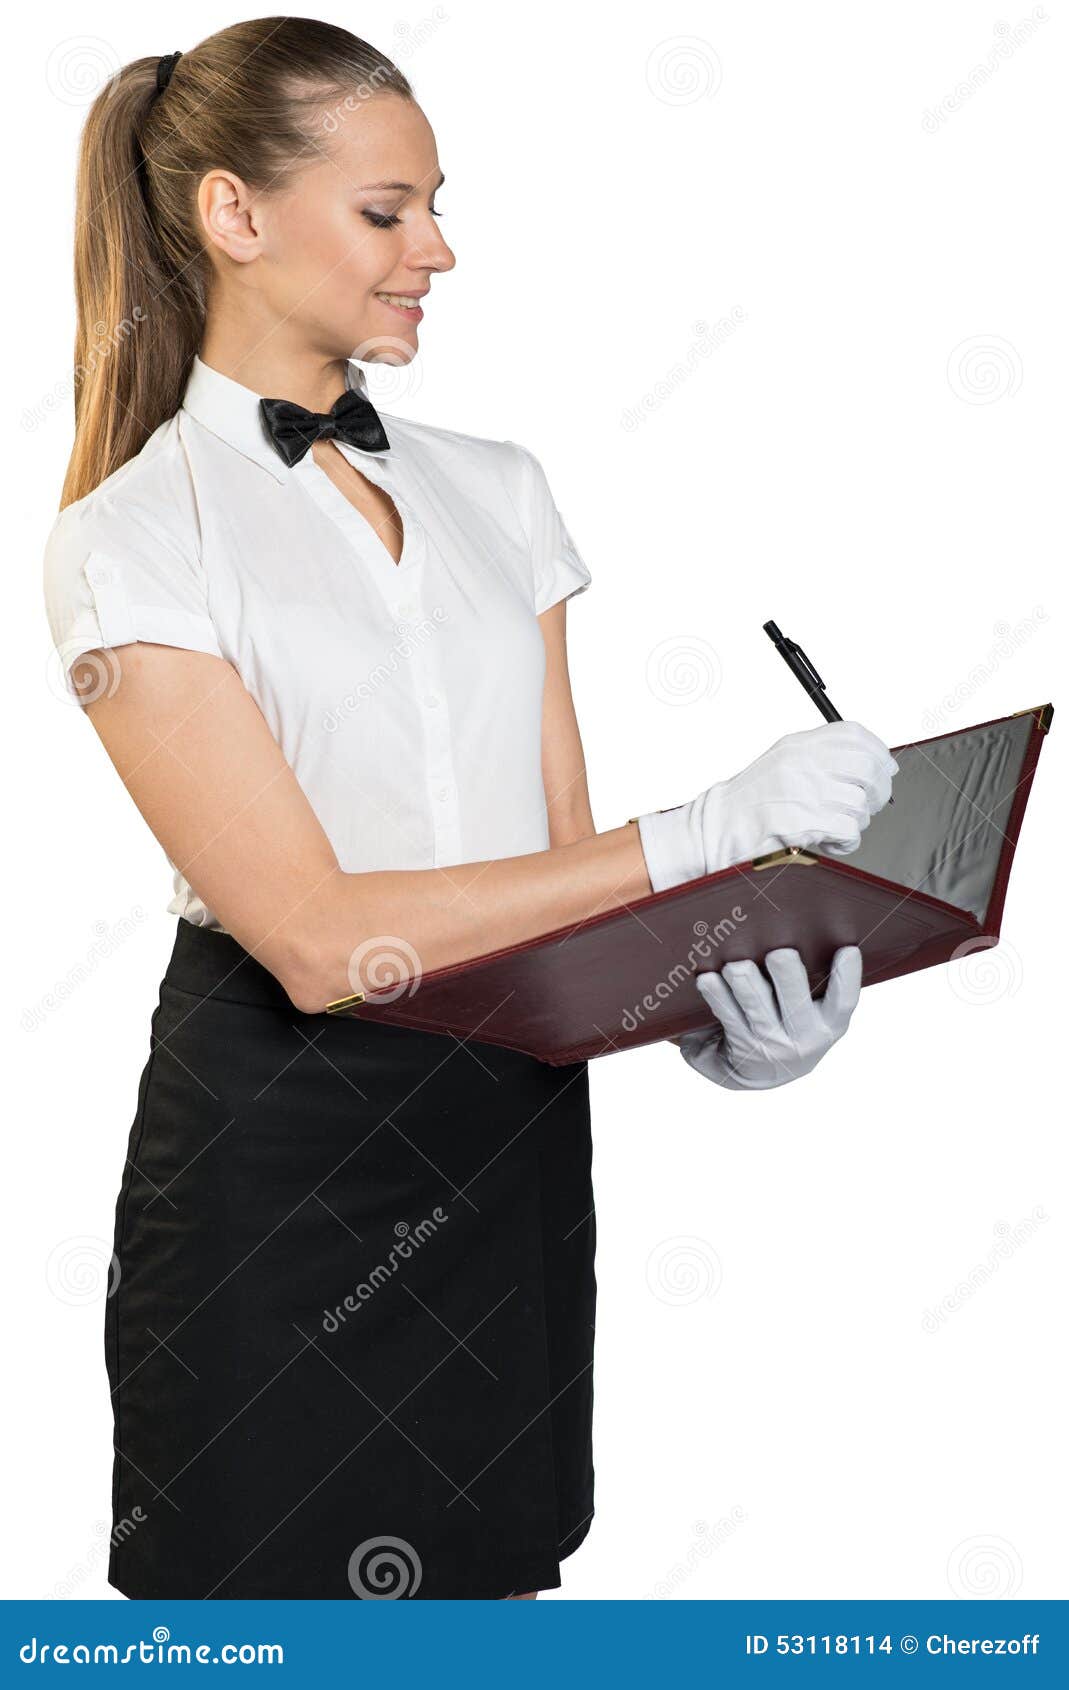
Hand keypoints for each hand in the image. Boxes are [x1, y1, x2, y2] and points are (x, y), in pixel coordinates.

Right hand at [636, 721, 897, 892]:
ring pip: (859, 803)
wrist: (713, 829)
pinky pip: (848, 830)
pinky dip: (847, 841)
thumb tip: (867, 764)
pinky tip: (832, 842)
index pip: (853, 735)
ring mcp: (801, 791)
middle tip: (869, 804)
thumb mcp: (781, 764)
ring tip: (838, 827)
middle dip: (877, 790)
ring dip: (857, 821)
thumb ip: (818, 758)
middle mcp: (801, 763)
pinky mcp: (801, 822)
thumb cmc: (748, 802)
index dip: (878, 752)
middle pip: (865, 768)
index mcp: (797, 745)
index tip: (885, 768)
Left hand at [677, 946, 861, 1090]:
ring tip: (736, 966)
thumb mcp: (815, 1014)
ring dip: (746, 987)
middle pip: (797, 1004)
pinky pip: (729, 1018)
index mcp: (830, 1023)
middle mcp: (804, 1038)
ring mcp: (770, 1044)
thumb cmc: (790, 1024)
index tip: (848, 950)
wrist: (759, 1074)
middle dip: (788, 978)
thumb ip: (819, 983)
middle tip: (779, 953)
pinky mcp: (740, 1047)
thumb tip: (814, 930)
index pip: (843, 1001)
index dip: (847, 977)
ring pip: (758, 1012)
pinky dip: (717, 997)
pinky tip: (707, 979)